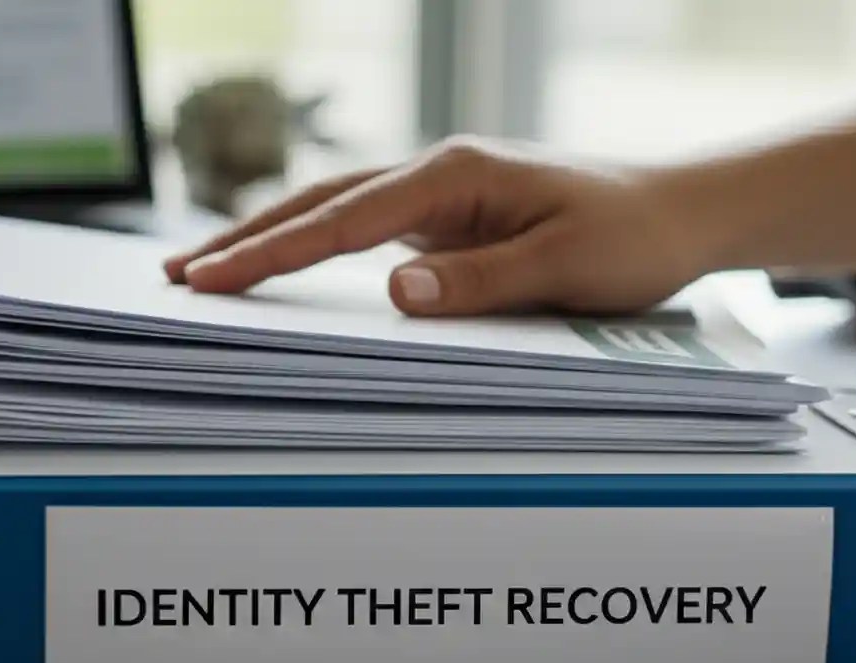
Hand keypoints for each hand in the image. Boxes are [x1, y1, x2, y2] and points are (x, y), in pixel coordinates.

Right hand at [163, 137, 715, 316]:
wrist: (676, 211)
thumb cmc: (629, 235)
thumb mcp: (564, 265)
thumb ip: (478, 280)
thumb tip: (395, 294)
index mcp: (456, 174)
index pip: (342, 218)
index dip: (273, 251)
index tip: (213, 275)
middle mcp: (437, 176)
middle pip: (319, 202)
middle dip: (247, 238)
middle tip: (180, 272)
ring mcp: (438, 195)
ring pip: (333, 210)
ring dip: (272, 237)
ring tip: (210, 269)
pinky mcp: (445, 219)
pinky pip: (362, 230)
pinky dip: (313, 245)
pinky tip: (286, 264)